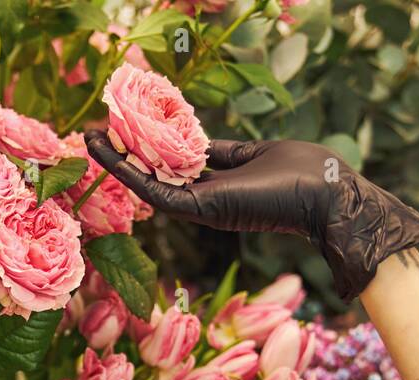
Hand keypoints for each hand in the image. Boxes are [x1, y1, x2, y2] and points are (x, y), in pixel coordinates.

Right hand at [83, 131, 418, 300]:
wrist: (328, 198)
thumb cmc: (303, 174)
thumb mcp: (255, 154)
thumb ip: (220, 154)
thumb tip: (194, 141)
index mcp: (218, 183)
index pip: (173, 165)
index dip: (147, 148)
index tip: (122, 128)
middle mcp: (204, 199)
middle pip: (154, 176)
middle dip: (124, 156)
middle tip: (92, 135)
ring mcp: (201, 207)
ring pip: (148, 186)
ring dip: (118, 164)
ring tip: (90, 140)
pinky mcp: (203, 210)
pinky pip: (157, 191)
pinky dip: (131, 174)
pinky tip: (109, 154)